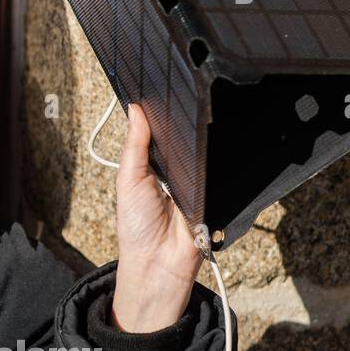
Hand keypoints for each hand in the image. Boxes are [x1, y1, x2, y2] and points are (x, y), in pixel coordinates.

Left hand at [111, 103, 202, 331]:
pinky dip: (218, 163)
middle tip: (186, 97)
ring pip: (204, 152)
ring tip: (202, 119)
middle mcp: (177, 171)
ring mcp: (199, 182)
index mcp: (153, 167)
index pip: (161, 133)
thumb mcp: (128, 180)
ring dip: (202, 141)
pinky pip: (221, 173)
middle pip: (185, 139)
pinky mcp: (218, 193)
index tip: (164, 87)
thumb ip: (134, 146)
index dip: (162, 114)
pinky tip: (216, 149)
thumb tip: (135, 110)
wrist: (159, 263)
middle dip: (185, 123)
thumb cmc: (136, 226)